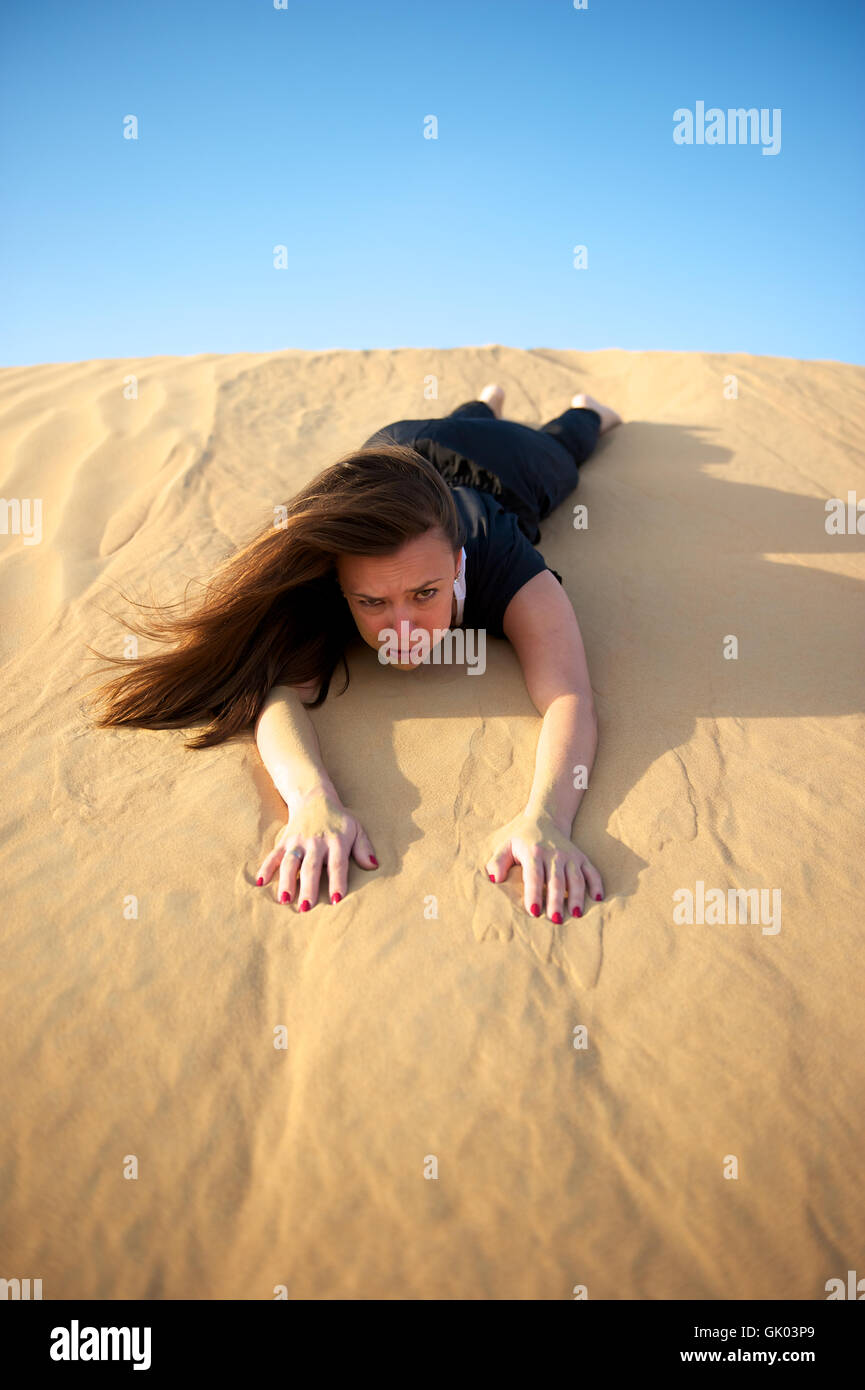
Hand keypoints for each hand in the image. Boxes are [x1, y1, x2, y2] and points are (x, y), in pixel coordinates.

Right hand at [255, 786, 377, 909]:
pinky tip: (261, 882)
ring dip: (286, 881)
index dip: (337, 881)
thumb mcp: (356, 829)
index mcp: (336, 840)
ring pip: (290, 862)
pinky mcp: (285, 841)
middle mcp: (316, 841)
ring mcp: (298, 841)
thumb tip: (373, 866)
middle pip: (311, 866)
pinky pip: (274, 855)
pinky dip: (266, 867)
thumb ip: (364, 848)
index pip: (337, 864)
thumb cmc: (339, 820)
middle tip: (306, 907)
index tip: (336, 899)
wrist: (314, 797)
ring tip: (284, 900)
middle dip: (308, 887)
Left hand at [485, 809, 603, 921]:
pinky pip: (592, 871)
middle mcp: (554, 854)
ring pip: (576, 878)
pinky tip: (597, 899)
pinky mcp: (581, 858)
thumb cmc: (522, 840)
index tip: (534, 912)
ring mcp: (570, 856)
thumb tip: (495, 879)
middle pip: (556, 881)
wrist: (545, 819)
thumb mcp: (506, 846)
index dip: (534, 894)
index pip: (534, 876)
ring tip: (576, 915)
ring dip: (577, 897)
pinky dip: (596, 884)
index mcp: (534, 852)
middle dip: (556, 901)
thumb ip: (497, 862)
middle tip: (555, 920)